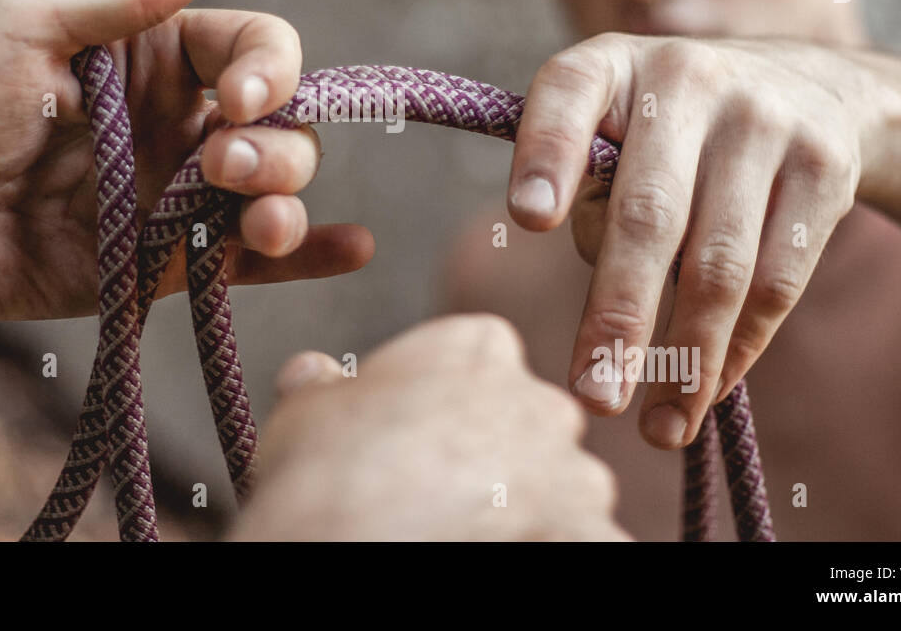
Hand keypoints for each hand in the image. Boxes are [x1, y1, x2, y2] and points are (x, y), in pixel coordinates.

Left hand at [0, 0, 373, 336]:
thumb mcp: (24, 22)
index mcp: (149, 53)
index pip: (251, 47)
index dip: (269, 69)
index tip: (239, 96)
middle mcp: (173, 122)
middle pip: (278, 124)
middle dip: (274, 145)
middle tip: (218, 164)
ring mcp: (168, 197)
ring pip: (271, 193)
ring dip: (287, 200)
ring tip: (256, 219)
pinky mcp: (156, 267)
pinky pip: (244, 262)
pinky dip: (305, 258)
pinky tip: (353, 247)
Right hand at [230, 313, 627, 539]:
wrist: (354, 543)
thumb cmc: (324, 470)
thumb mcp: (306, 408)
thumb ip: (323, 383)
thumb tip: (311, 372)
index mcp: (478, 346)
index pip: (482, 360)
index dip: (449, 400)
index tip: (417, 436)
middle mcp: (541, 399)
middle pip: (532, 423)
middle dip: (501, 457)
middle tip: (444, 495)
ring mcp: (575, 475)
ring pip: (563, 491)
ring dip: (533, 511)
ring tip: (474, 537)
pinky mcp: (593, 538)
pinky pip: (588, 543)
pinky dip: (556, 547)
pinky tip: (513, 554)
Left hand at [507, 34, 868, 447]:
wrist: (807, 86)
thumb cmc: (668, 131)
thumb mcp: (615, 128)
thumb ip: (587, 192)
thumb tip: (605, 316)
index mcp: (611, 66)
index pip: (565, 96)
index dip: (546, 156)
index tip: (527, 219)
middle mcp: (686, 78)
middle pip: (649, 215)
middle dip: (618, 317)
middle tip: (591, 396)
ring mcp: (763, 119)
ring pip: (719, 264)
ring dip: (685, 359)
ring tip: (656, 426)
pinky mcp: (824, 166)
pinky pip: (776, 280)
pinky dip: (738, 347)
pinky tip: (706, 390)